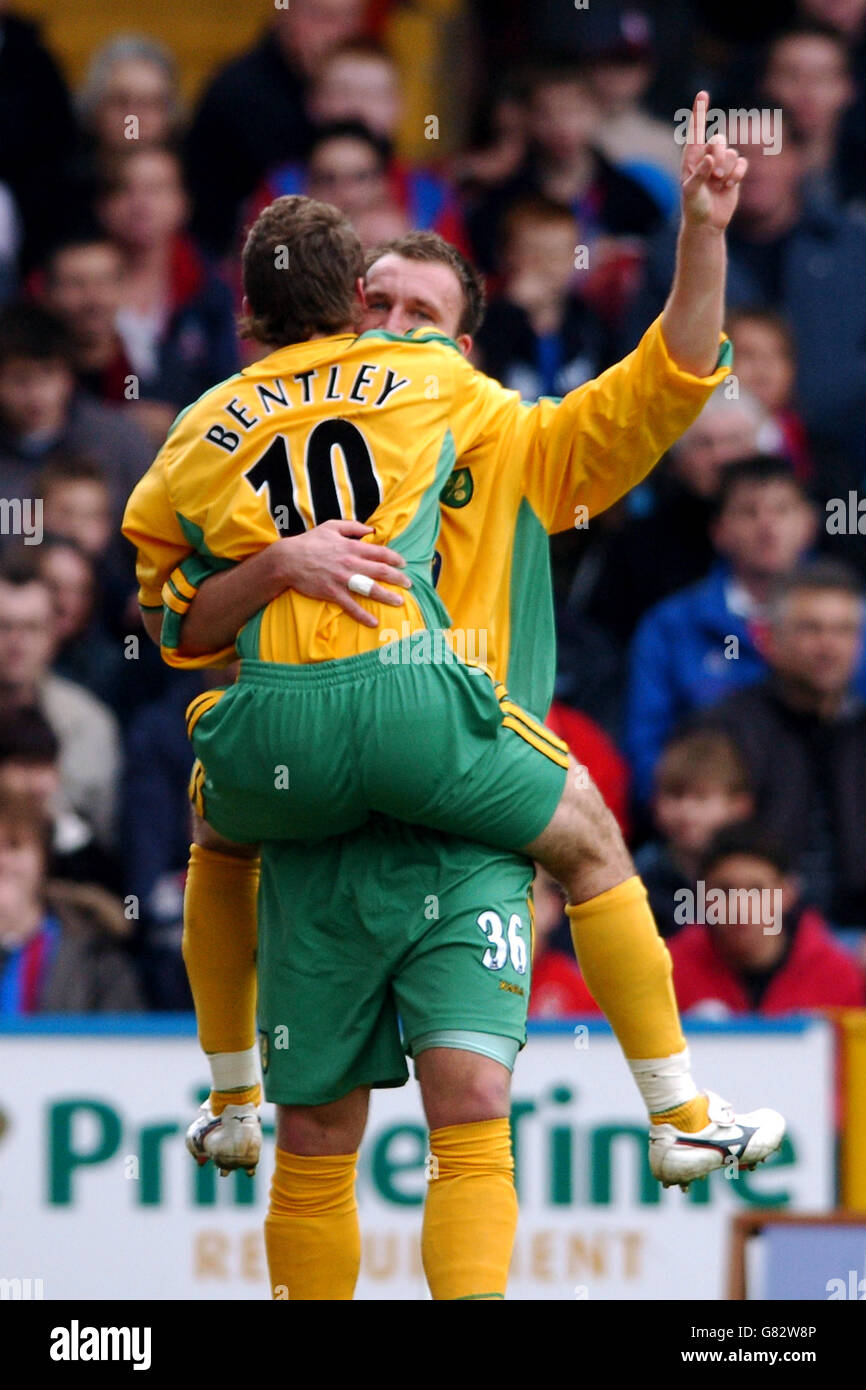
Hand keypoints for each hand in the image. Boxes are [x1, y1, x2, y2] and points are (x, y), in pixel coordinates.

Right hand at [274, 520, 411, 627]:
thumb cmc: (309, 542)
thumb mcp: (331, 526)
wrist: (288, 559)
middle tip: (409, 584)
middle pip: (381, 571)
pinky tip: (374, 622)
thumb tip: (371, 530)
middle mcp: (351, 563)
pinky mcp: (333, 593)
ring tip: (399, 602)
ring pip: (370, 588)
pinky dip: (363, 615)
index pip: (380, 552)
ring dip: (387, 596)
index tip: (403, 564)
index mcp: (351, 546)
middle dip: (398, 578)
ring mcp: (342, 579)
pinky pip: (351, 606)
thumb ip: (353, 526)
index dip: (395, 558)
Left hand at [680, 91, 747, 231]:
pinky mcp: (733, 173)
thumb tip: (708, 158)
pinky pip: (742, 163)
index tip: (702, 94)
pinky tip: (730, 186)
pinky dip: (738, 174)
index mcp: (691, 157)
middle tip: (715, 175)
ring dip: (728, 169)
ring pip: (732, 153)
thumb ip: (698, 174)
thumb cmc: (693, 208)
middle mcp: (706, 157)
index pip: (696, 130)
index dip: (700, 112)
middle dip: (720, 155)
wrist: (707, 224)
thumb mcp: (691, 192)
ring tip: (719, 184)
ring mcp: (721, 164)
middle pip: (719, 140)